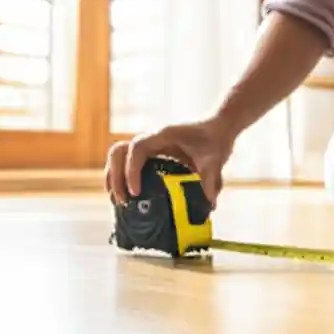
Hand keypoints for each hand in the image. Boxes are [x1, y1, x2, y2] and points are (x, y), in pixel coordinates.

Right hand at [104, 117, 236, 207]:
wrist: (219, 127)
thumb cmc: (216, 139)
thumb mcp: (215, 160)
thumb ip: (211, 180)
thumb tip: (208, 206)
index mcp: (164, 136)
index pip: (137, 149)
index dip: (131, 170)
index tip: (136, 192)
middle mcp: (152, 139)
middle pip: (118, 152)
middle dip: (116, 177)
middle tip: (122, 201)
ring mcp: (150, 146)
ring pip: (118, 156)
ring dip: (114, 178)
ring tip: (120, 202)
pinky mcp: (152, 154)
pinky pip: (128, 162)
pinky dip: (123, 178)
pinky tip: (129, 197)